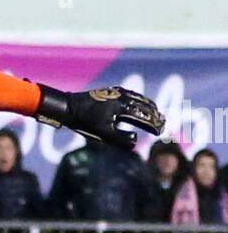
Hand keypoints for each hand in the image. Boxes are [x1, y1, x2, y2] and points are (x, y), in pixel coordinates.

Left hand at [35, 85, 163, 150]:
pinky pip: (131, 94)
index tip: (161, 132)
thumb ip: (120, 138)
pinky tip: (139, 102)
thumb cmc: (85, 122)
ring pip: (139, 98)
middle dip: (155, 115)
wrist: (69, 106)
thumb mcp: (103, 134)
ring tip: (157, 111)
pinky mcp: (111, 91)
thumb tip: (136, 141)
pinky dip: (140, 99)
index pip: (144, 116)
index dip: (154, 125)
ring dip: (149, 105)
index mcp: (123, 107)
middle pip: (144, 105)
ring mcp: (117, 92)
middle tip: (164, 122)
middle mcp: (122, 97)